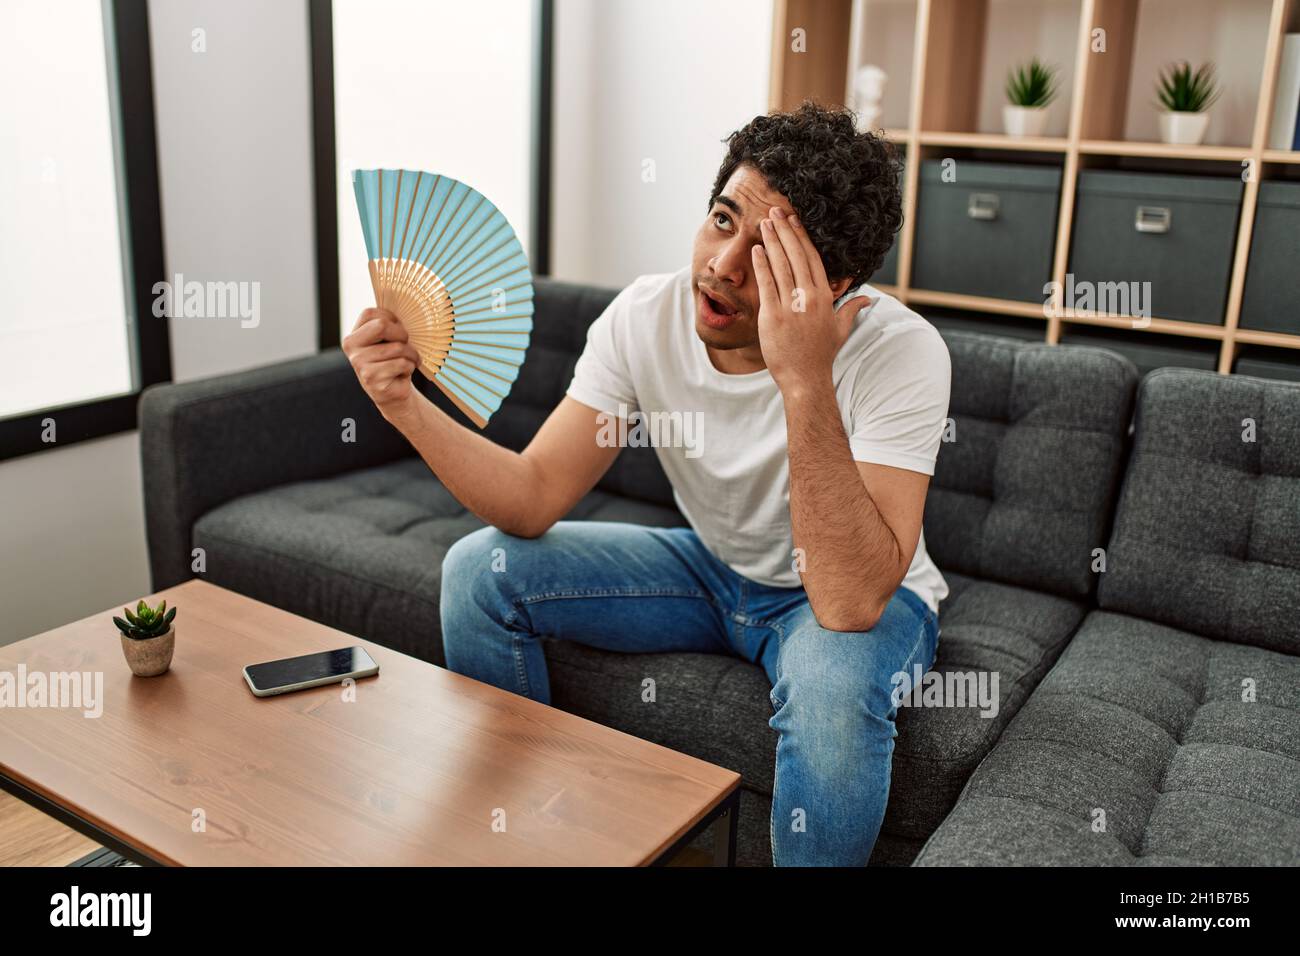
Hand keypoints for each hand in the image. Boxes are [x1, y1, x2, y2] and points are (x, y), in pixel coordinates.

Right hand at [342, 308, 424, 425]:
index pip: (371, 313)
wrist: (393, 393)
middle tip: (407, 345)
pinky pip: (402, 364)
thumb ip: (390, 325)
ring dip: (411, 355)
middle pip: (382, 326)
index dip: (391, 318)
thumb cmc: (394, 362)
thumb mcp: (389, 341)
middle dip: (402, 335)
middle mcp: (351, 347)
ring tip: (408, 362)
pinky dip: (410, 368)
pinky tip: (403, 374)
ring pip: (397, 347)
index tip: (399, 329)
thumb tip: (409, 301)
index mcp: (354, 335)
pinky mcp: (372, 378)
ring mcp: (359, 363)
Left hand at [751, 207, 871, 392]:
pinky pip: (767, 284)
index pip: (814, 258)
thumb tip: (869, 300)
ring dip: (772, 241)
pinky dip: (761, 264)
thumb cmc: (821, 355)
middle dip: (785, 231)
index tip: (794, 221)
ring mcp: (791, 306)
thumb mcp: (841, 330)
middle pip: (797, 255)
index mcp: (825, 297)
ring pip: (781, 265)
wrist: (806, 379)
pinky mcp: (773, 316)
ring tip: (764, 223)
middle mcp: (809, 297)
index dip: (802, 237)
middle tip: (775, 211)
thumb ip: (852, 310)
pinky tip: (756, 249)